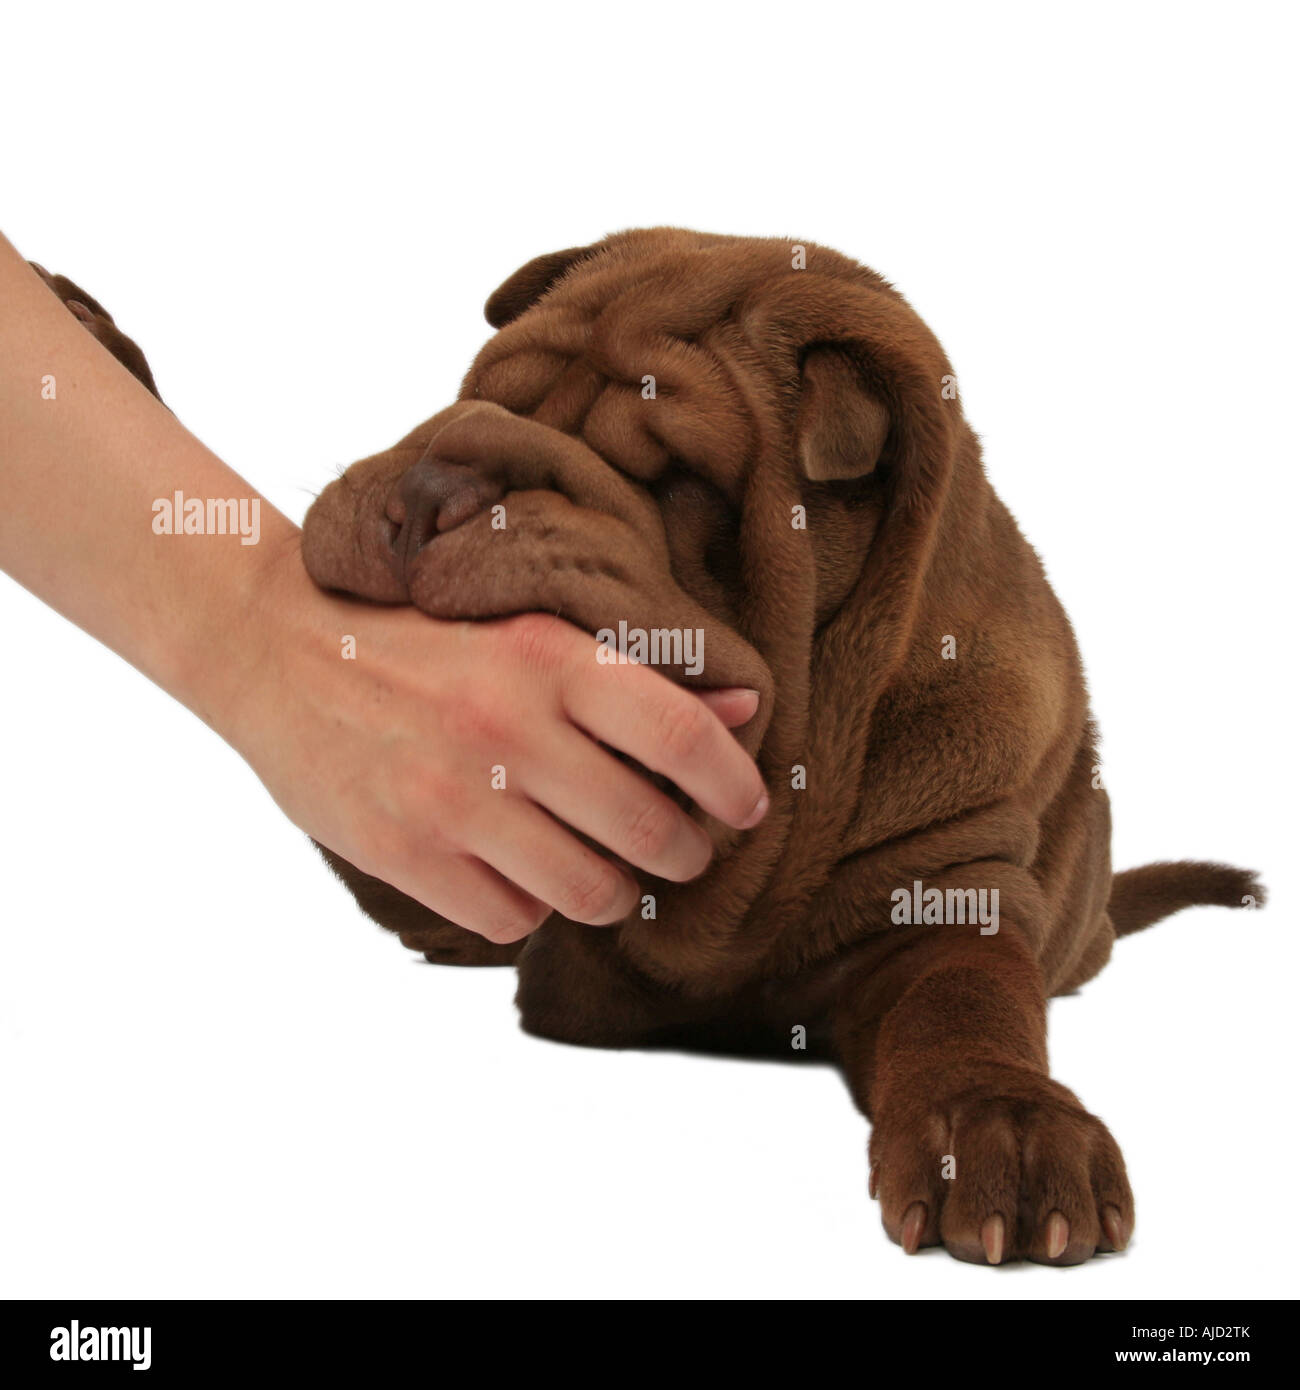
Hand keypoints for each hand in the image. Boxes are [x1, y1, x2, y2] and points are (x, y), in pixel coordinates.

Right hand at [219, 535, 768, 942]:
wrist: (274, 648)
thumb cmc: (421, 638)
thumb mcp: (525, 631)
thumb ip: (636, 676)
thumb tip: (746, 712)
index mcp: (547, 658)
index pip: (680, 738)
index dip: (733, 787)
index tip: (746, 808)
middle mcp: (505, 729)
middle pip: (651, 835)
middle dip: (684, 854)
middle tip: (676, 847)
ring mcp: (450, 799)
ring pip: (589, 895)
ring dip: (608, 889)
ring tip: (592, 861)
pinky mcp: (402, 855)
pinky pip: (511, 922)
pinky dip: (526, 907)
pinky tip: (508, 867)